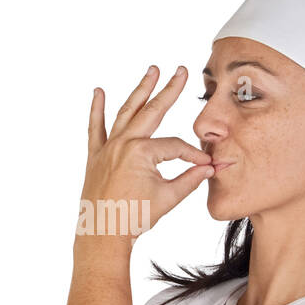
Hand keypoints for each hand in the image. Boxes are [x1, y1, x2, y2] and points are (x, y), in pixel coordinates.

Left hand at [78, 64, 213, 244]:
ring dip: (140, 90)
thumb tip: (209, 169)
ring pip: (127, 112)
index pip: (175, 146)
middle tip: (181, 71)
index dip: (193, 156)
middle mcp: (124, 143)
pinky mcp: (95, 156)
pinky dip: (96, 110)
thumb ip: (190, 180)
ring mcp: (107, 147)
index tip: (205, 165)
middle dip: (169, 90)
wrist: (102, 234)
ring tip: (152, 71)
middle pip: (153, 112)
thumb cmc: (133, 218)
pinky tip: (98, 92)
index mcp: (142, 152)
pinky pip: (95, 128)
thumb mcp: (167, 198)